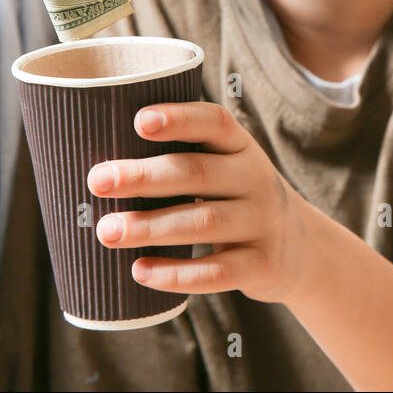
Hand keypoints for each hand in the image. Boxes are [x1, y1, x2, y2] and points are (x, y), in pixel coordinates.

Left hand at [86, 102, 319, 305]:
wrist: (299, 248)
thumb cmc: (235, 200)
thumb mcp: (224, 170)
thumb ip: (179, 161)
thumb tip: (92, 165)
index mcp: (241, 147)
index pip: (214, 122)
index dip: (178, 119)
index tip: (139, 121)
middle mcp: (256, 179)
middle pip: (197, 173)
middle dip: (144, 176)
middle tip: (97, 180)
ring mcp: (262, 223)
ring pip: (203, 222)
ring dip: (151, 227)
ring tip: (107, 232)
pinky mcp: (261, 265)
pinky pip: (217, 271)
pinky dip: (177, 273)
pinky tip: (141, 271)